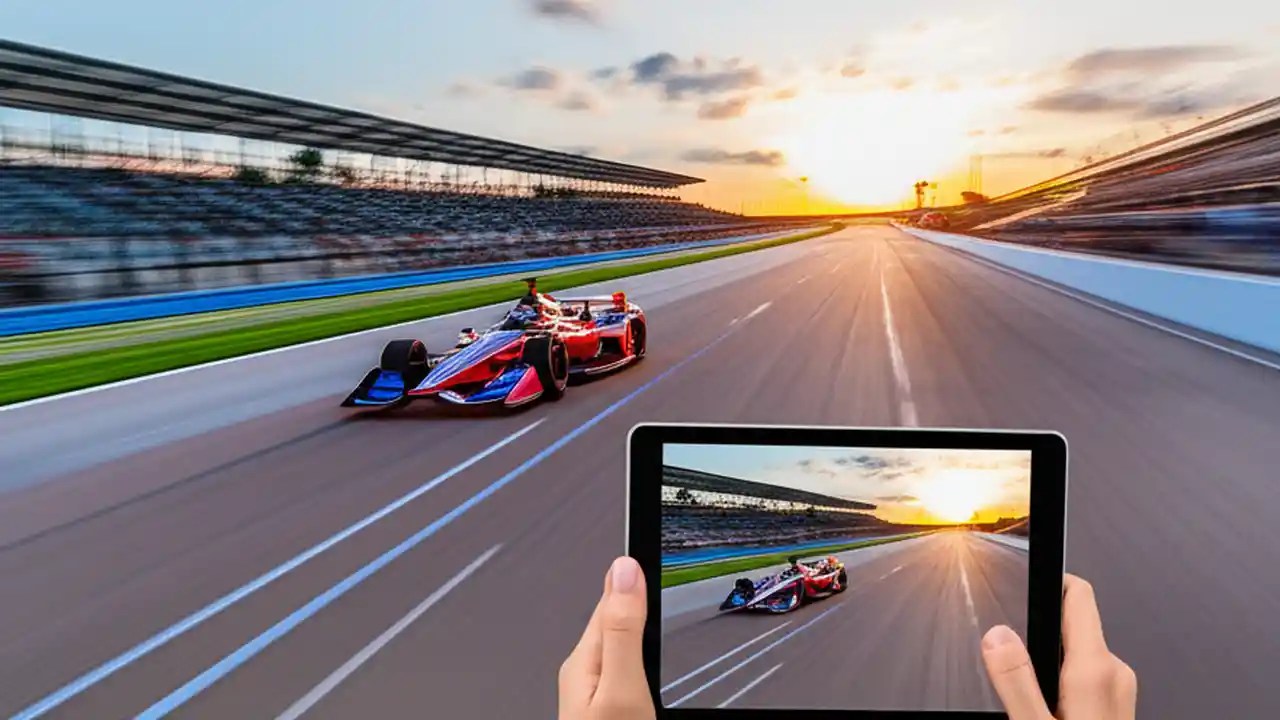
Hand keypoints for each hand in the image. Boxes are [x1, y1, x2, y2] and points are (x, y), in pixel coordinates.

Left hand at [559, 556, 655, 719]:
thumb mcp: (622, 687)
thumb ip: (624, 633)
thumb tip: (625, 571)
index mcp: (584, 660)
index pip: (610, 600)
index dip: (630, 574)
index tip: (641, 546)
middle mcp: (583, 673)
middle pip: (612, 619)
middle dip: (630, 595)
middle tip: (643, 561)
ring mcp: (592, 692)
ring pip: (615, 642)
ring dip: (630, 620)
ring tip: (639, 592)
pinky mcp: (604, 707)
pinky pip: (618, 663)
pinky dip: (631, 646)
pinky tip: (637, 647)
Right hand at [982, 574, 1136, 718]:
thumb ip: (1015, 681)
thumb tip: (998, 636)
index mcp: (1096, 670)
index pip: (1079, 596)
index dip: (1049, 582)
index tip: (1024, 580)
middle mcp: (1116, 673)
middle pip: (1072, 625)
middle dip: (1038, 633)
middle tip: (1008, 655)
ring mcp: (1120, 690)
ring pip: (1077, 652)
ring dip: (1049, 661)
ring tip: (1026, 690)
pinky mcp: (1116, 704)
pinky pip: (1086, 674)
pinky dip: (1062, 681)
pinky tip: (1046, 707)